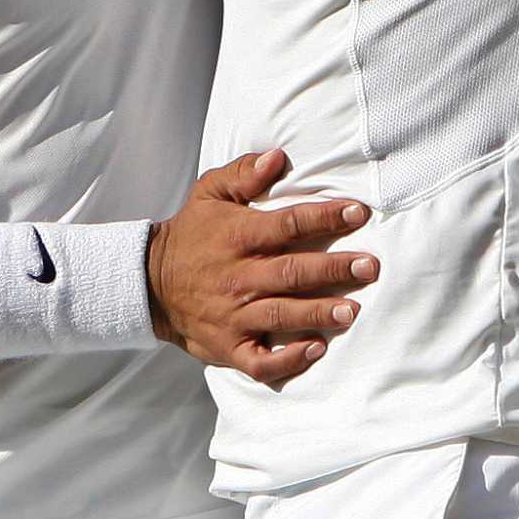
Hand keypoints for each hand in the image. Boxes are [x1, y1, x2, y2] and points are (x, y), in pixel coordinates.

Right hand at [147, 150, 377, 387]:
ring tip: (351, 312)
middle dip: (333, 269)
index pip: (288, 224)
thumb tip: (278, 158)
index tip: (357, 212)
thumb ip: (243, 173)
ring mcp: (233, 315)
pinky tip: (315, 351)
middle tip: (369, 266)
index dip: (324, 217)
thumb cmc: (191, 235)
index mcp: (237, 236)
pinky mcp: (229, 347)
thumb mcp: (209, 193)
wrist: (149, 284)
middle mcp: (238, 277)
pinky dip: (288, 361)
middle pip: (292, 272)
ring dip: (318, 314)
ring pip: (281, 315)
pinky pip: (260, 361)